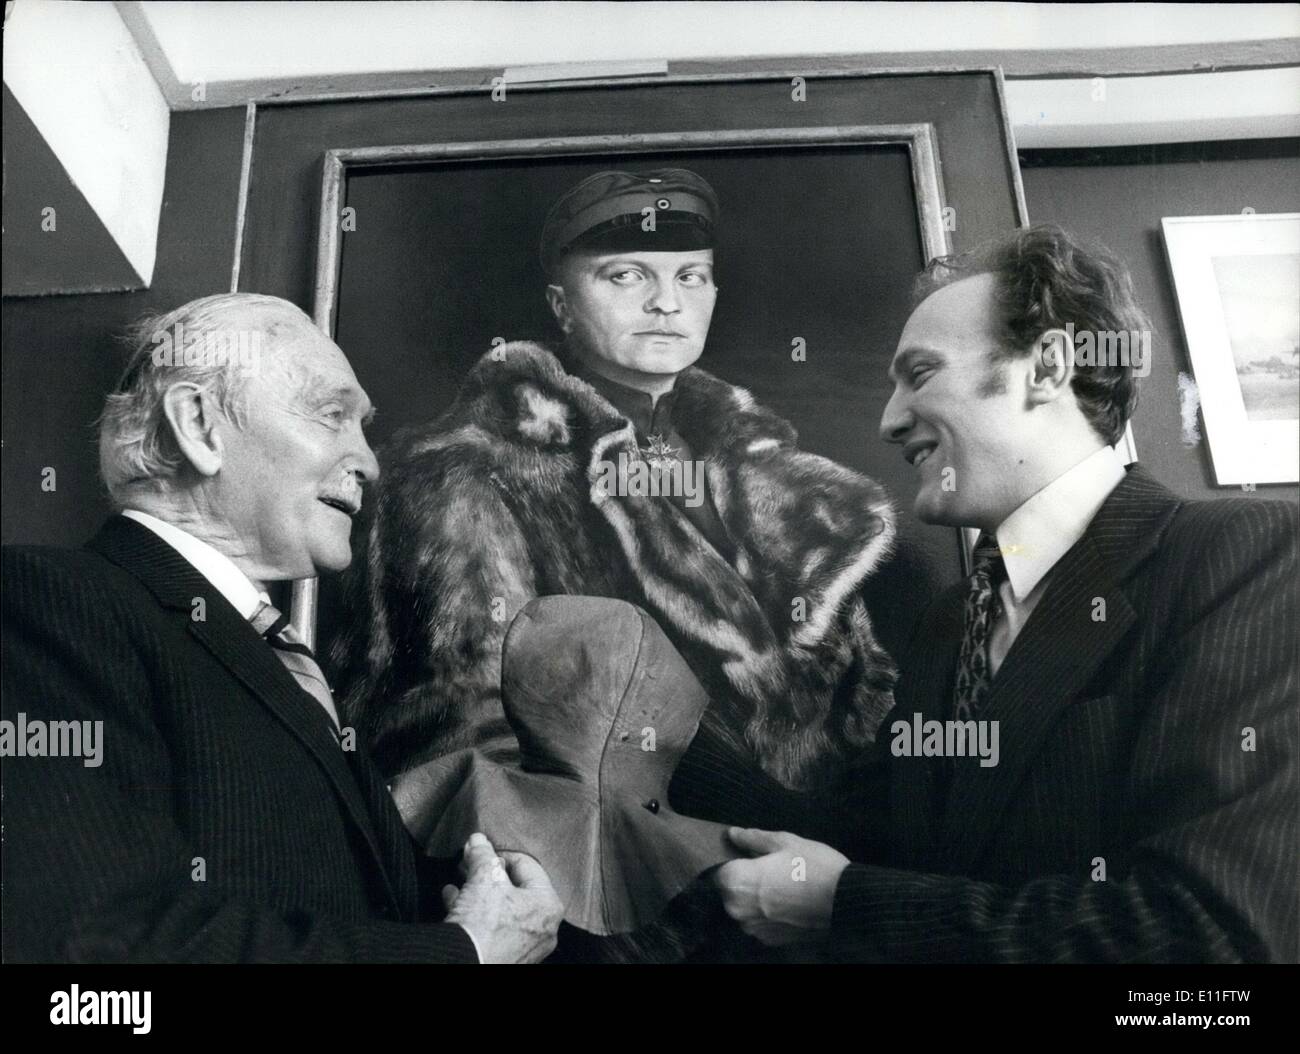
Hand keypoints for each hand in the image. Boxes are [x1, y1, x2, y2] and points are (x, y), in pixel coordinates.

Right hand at [442, 833, 562, 963]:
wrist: (464, 965)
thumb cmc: (485, 923)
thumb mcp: (483, 878)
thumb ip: (482, 854)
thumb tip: (478, 840)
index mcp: (549, 904)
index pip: (527, 865)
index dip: (500, 854)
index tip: (482, 852)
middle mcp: (544, 928)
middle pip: (515, 889)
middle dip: (488, 876)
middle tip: (470, 867)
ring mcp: (526, 947)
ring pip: (501, 910)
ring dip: (478, 894)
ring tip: (458, 885)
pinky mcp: (507, 958)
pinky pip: (492, 929)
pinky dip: (475, 915)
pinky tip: (453, 903)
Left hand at [713, 827, 849, 945]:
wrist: (846, 902)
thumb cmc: (814, 866)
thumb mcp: (784, 841)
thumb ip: (753, 838)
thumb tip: (733, 834)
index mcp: (736, 882)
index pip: (716, 870)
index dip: (731, 860)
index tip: (748, 856)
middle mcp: (737, 910)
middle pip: (728, 890)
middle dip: (743, 879)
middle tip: (770, 867)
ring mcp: (753, 928)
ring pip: (744, 907)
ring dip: (755, 897)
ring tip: (782, 884)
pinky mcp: (770, 940)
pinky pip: (759, 922)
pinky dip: (767, 912)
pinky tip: (788, 900)